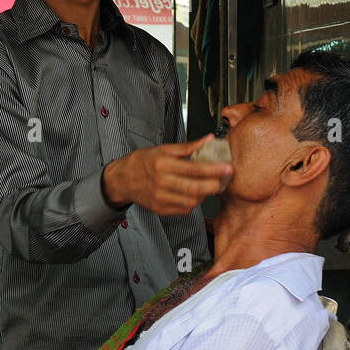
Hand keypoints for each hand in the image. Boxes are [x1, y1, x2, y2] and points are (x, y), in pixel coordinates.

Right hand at [102, 136, 232, 215]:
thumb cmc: (142, 162)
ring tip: (208, 186)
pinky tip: (194, 194)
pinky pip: (183, 209)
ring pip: (191, 201)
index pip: (194, 168)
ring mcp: (160, 198)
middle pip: (195, 189)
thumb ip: (188, 147)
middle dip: (213, 186)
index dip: (213, 169)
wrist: (122, 180)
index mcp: (162, 164)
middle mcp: (161, 183)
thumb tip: (209, 139)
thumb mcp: (163, 149)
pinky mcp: (160, 209)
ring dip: (204, 195)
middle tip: (224, 181)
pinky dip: (193, 202)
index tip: (227, 168)